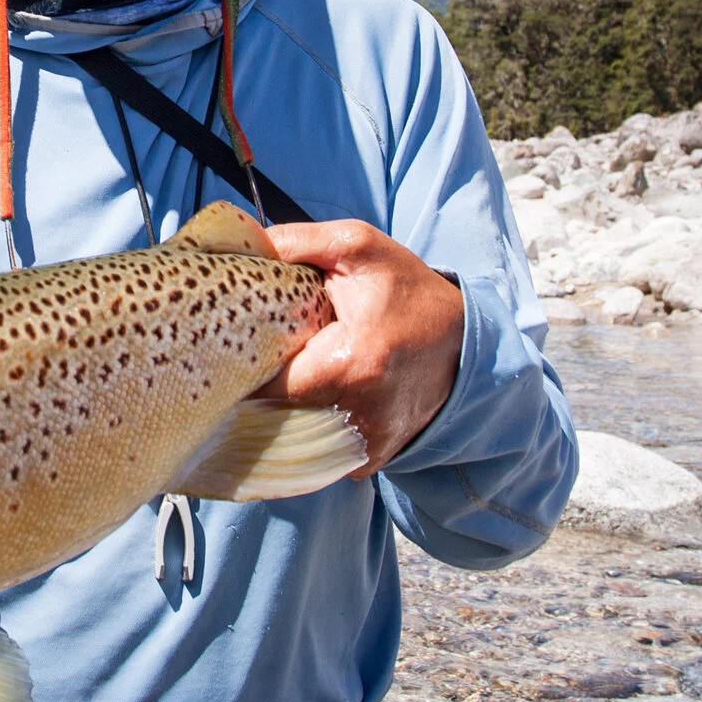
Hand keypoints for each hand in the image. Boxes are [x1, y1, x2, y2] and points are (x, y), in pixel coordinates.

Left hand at [252, 220, 462, 476]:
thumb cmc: (405, 289)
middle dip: (256, 389)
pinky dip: (306, 431)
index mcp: (347, 364)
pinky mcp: (368, 459)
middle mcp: (357, 415)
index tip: (238, 345)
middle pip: (270, 416)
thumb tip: (243, 244)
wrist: (463, 340)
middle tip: (257, 359)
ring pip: (289, 439)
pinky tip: (313, 400)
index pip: (262, 381)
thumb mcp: (357, 247)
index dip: (243, 362)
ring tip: (286, 378)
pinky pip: (317, 453)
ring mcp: (364, 444)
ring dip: (278, 413)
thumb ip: (296, 242)